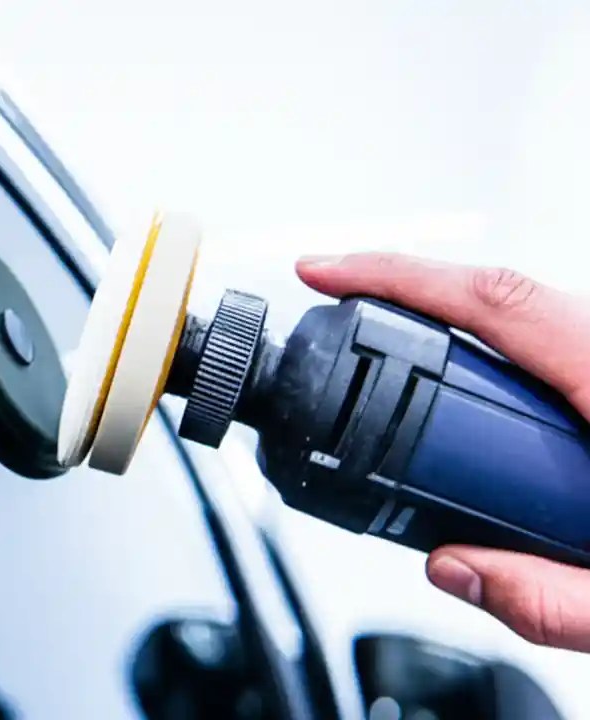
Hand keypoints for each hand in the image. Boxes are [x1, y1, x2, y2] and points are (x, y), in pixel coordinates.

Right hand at [297, 253, 589, 651]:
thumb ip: (557, 599)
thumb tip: (457, 568)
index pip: (495, 300)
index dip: (397, 276)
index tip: (329, 271)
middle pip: (506, 305)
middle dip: (414, 314)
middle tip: (351, 349)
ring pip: (536, 333)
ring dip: (465, 360)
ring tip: (421, 415)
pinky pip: (563, 360)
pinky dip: (509, 384)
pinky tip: (500, 439)